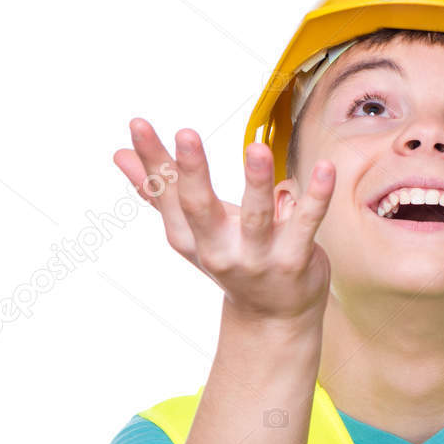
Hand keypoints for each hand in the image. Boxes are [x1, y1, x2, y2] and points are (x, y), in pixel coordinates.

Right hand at [114, 121, 335, 321]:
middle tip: (185, 134)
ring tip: (257, 148)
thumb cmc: (233, 259)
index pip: (167, 195)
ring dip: (257, 183)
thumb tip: (119, 154)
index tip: (138, 125)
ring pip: (256, 218)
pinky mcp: (295, 262)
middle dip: (193, 173)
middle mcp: (219, 251)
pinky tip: (325, 169)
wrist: (275, 319)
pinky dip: (317, 198)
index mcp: (191, 239)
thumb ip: (160, 192)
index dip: (153, 161)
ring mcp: (258, 259)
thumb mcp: (193, 232)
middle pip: (200, 210)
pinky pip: (307, 226)